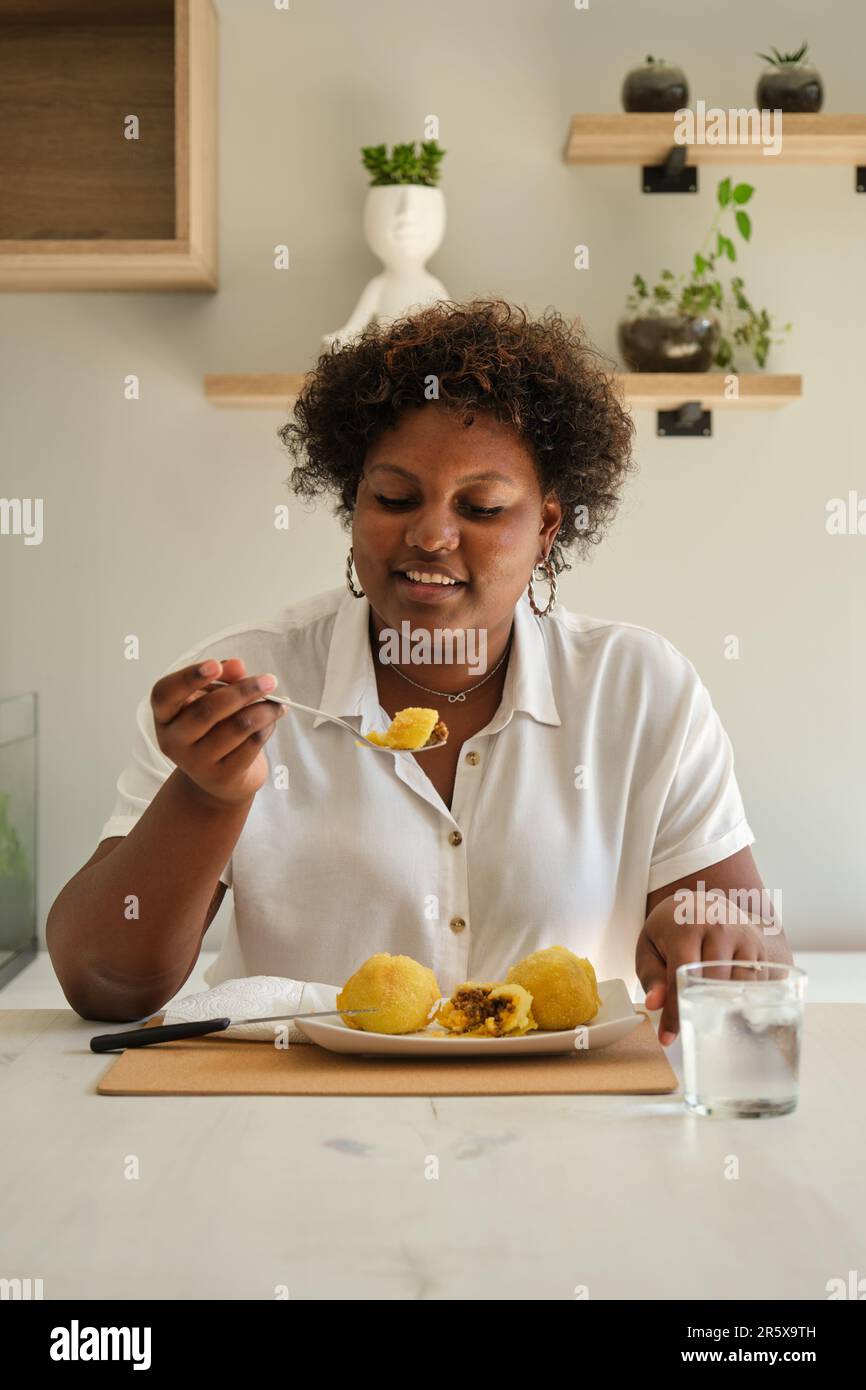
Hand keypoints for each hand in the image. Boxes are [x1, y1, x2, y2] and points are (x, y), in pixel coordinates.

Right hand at [151, 657, 285, 807]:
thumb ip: (222, 678)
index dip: (188, 677)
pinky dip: (267, 727)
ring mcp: (196, 762)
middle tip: (270, 681)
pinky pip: (252, 744)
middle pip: (207, 710)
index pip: (165, 693)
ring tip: (278, 702)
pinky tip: (272, 720)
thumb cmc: (213, 729)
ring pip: (237, 727)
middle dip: (243, 691)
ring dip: (264, 710)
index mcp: (165, 715)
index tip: (215, 665)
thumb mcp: (211, 699)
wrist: (219, 778)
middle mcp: (174, 740)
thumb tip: (237, 666)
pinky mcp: (222, 776)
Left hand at [636, 896, 768, 1044]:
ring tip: (712, 1020)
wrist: (701, 903)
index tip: (668, 1036)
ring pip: (740, 983)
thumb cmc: (671, 930)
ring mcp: (743, 935)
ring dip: (726, 1005)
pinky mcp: (759, 945)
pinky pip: (756, 981)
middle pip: (713, 981)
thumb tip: (654, 1004)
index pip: (681, 975)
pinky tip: (731, 1006)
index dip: (675, 1009)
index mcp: (686, 926)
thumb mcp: (650, 948)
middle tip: (692, 1028)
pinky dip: (745, 998)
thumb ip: (651, 976)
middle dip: (701, 1009)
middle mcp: (719, 927)